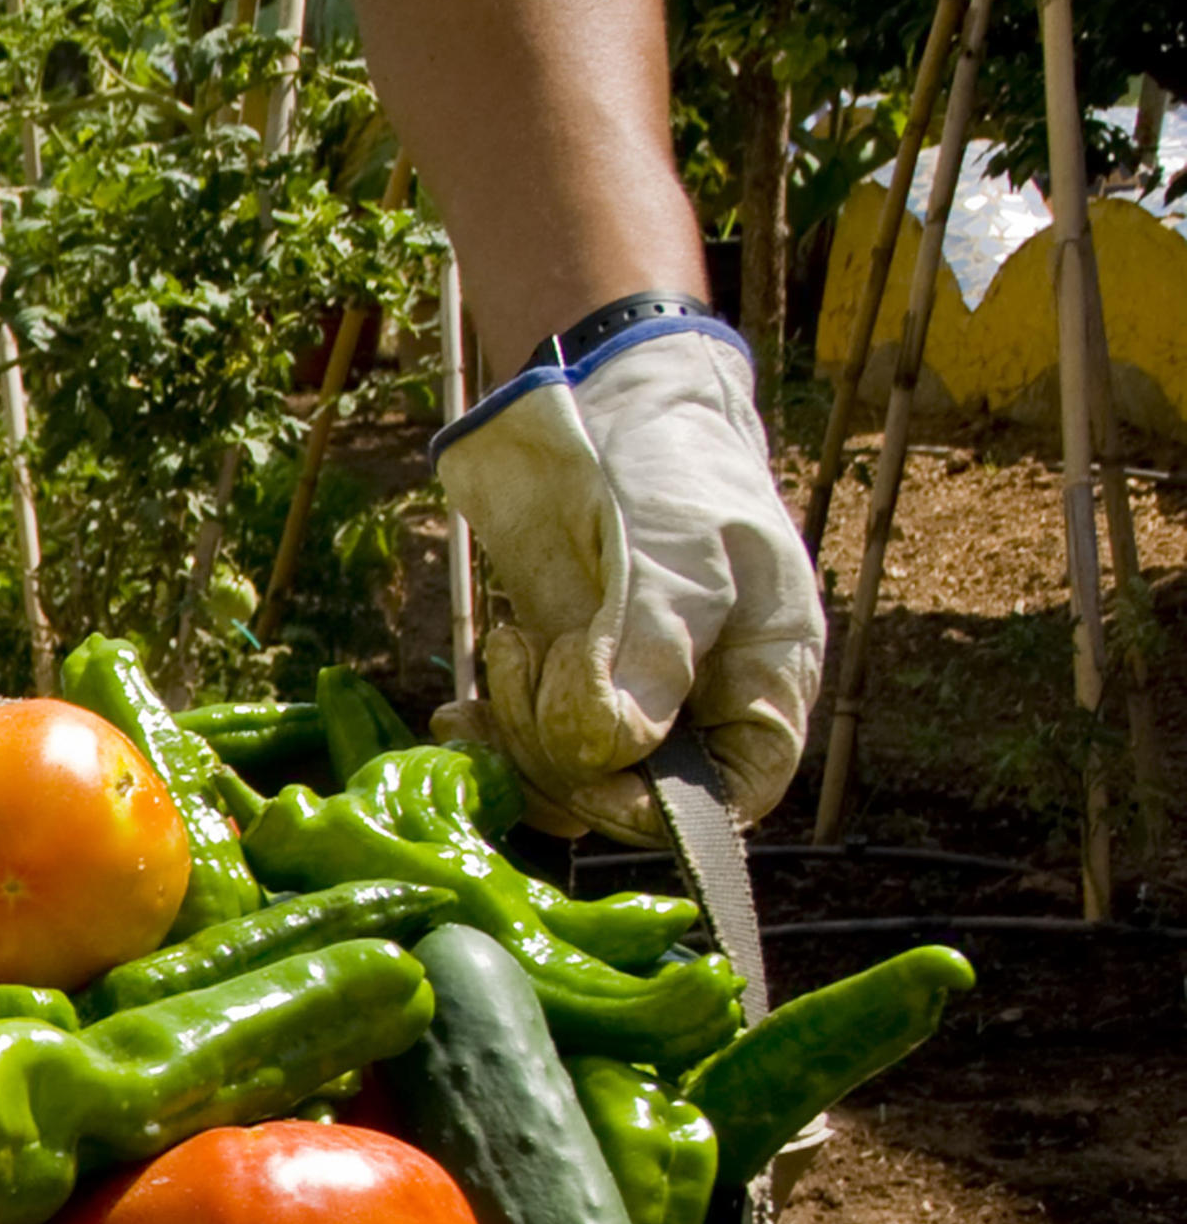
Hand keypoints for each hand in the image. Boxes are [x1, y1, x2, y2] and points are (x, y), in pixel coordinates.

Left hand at [434, 320, 821, 840]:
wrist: (614, 415)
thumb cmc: (674, 469)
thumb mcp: (677, 550)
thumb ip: (655, 648)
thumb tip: (619, 745)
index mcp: (762, 683)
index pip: (734, 798)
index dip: (659, 808)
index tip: (591, 764)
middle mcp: (700, 711)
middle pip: (631, 798)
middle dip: (565, 755)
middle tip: (528, 665)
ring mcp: (628, 706)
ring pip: (567, 782)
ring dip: (520, 740)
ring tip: (510, 651)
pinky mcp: (564, 693)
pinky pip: (525, 753)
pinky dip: (491, 740)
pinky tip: (460, 715)